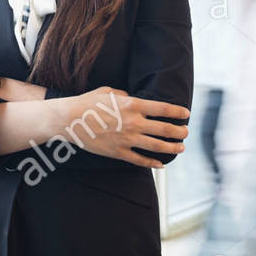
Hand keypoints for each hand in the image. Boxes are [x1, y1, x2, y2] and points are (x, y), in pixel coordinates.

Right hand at [64, 86, 188, 168]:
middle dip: (180, 131)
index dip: (178, 112)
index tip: (186, 114)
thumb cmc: (87, 102)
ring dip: (172, 147)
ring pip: (157, 146)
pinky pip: (140, 160)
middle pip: (165, 129)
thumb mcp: (108, 91)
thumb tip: (133, 98)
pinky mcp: (118, 152)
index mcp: (132, 104)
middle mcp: (133, 122)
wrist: (69, 120)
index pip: (163, 109)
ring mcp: (127, 139)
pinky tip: (161, 164)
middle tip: (186, 132)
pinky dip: (152, 163)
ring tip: (181, 148)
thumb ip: (125, 95)